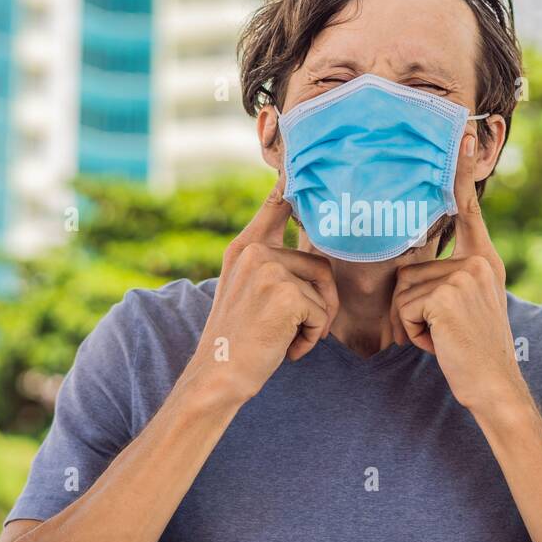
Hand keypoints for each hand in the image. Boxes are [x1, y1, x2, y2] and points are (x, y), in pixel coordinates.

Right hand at [190, 175, 339, 402]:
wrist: (217, 377)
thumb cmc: (239, 342)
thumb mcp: (247, 294)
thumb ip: (270, 268)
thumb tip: (306, 252)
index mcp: (244, 248)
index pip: (275, 205)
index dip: (293, 184)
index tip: (302, 163)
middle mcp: (253, 251)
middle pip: (320, 264)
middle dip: (320, 303)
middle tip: (297, 330)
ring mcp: (268, 269)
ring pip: (324, 289)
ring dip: (316, 323)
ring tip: (286, 339)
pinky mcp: (284, 292)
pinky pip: (322, 313)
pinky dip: (311, 339)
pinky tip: (285, 349)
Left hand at [390, 132, 527, 411]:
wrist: (494, 388)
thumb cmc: (472, 353)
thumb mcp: (467, 306)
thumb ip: (449, 278)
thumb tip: (412, 269)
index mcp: (484, 259)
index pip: (468, 208)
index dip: (462, 171)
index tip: (462, 134)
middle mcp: (478, 262)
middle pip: (412, 267)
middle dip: (414, 306)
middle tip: (445, 331)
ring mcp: (464, 277)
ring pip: (405, 290)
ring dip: (413, 322)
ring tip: (443, 337)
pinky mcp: (447, 296)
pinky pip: (405, 308)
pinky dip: (414, 333)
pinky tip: (440, 344)